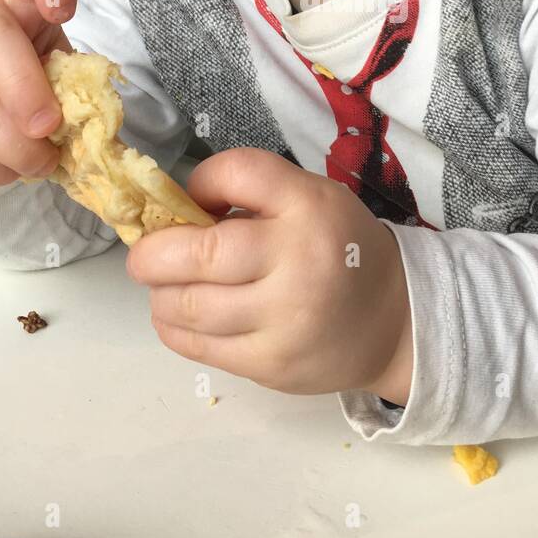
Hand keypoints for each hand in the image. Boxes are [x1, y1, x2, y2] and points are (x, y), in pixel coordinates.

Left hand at [126, 149, 413, 399]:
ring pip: (188, 305)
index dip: (200, 181)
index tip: (192, 199)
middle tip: (144, 256)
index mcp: (311, 207)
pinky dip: (173, 326)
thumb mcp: (312, 199)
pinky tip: (178, 314)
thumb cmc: (339, 250)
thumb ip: (253, 191)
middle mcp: (300, 261)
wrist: (393, 322)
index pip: (237, 173)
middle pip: (198, 253)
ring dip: (160, 293)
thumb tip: (174, 208)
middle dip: (153, 253)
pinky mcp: (272, 364)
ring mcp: (285, 320)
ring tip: (165, 285)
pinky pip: (199, 346)